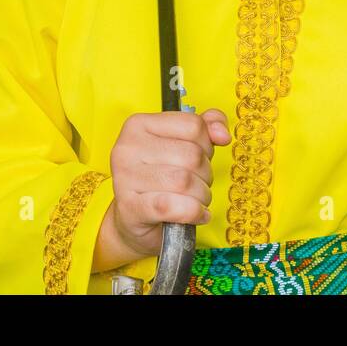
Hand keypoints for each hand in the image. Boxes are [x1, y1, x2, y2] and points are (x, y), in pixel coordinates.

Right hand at [92, 108, 230, 270]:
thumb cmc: (158, 180)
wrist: (130, 220)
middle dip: (205, 174)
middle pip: (192, 154)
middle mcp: (127, 148)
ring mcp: (124, 178)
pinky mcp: (130, 208)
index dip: (207, 145)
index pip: (193, 125)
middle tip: (197, 184)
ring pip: (185, 181)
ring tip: (196, 201)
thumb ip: (204, 129)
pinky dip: (193, 212)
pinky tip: (196, 215)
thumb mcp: (180, 146)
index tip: (199, 158)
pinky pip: (173, 206)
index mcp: (139, 124)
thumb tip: (222, 134)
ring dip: (201, 196)